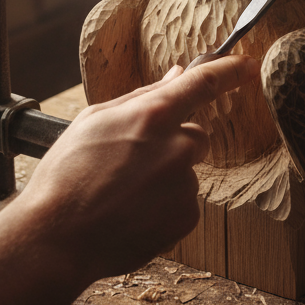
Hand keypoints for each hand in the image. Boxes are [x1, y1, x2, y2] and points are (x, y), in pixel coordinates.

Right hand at [16, 54, 258, 277]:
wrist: (55, 238)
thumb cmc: (66, 175)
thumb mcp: (94, 120)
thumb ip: (144, 95)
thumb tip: (177, 75)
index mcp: (153, 114)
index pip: (205, 82)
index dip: (231, 70)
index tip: (248, 66)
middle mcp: (177, 147)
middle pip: (197, 135)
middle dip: (174, 143)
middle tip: (133, 162)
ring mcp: (185, 185)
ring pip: (186, 172)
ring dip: (165, 178)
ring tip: (122, 193)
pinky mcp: (186, 218)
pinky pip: (183, 203)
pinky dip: (164, 207)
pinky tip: (131, 213)